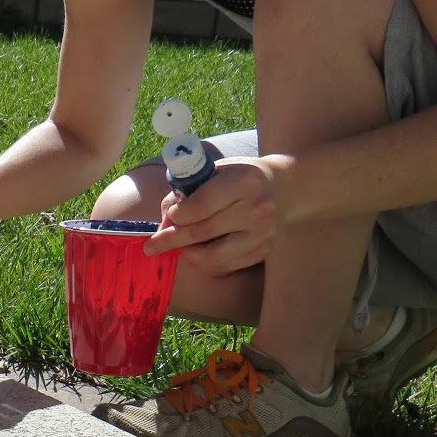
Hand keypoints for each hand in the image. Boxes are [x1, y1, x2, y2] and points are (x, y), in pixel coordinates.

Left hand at [142, 152, 291, 274]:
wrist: (284, 188)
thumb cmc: (240, 177)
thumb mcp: (217, 170)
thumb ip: (189, 190)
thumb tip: (165, 221)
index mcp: (243, 181)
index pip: (202, 205)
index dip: (178, 215)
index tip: (169, 217)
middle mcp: (257, 209)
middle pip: (202, 232)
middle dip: (171, 239)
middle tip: (151, 246)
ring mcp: (262, 234)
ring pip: (212, 256)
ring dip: (188, 254)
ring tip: (179, 247)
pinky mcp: (262, 251)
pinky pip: (224, 266)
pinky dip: (204, 262)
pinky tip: (197, 252)